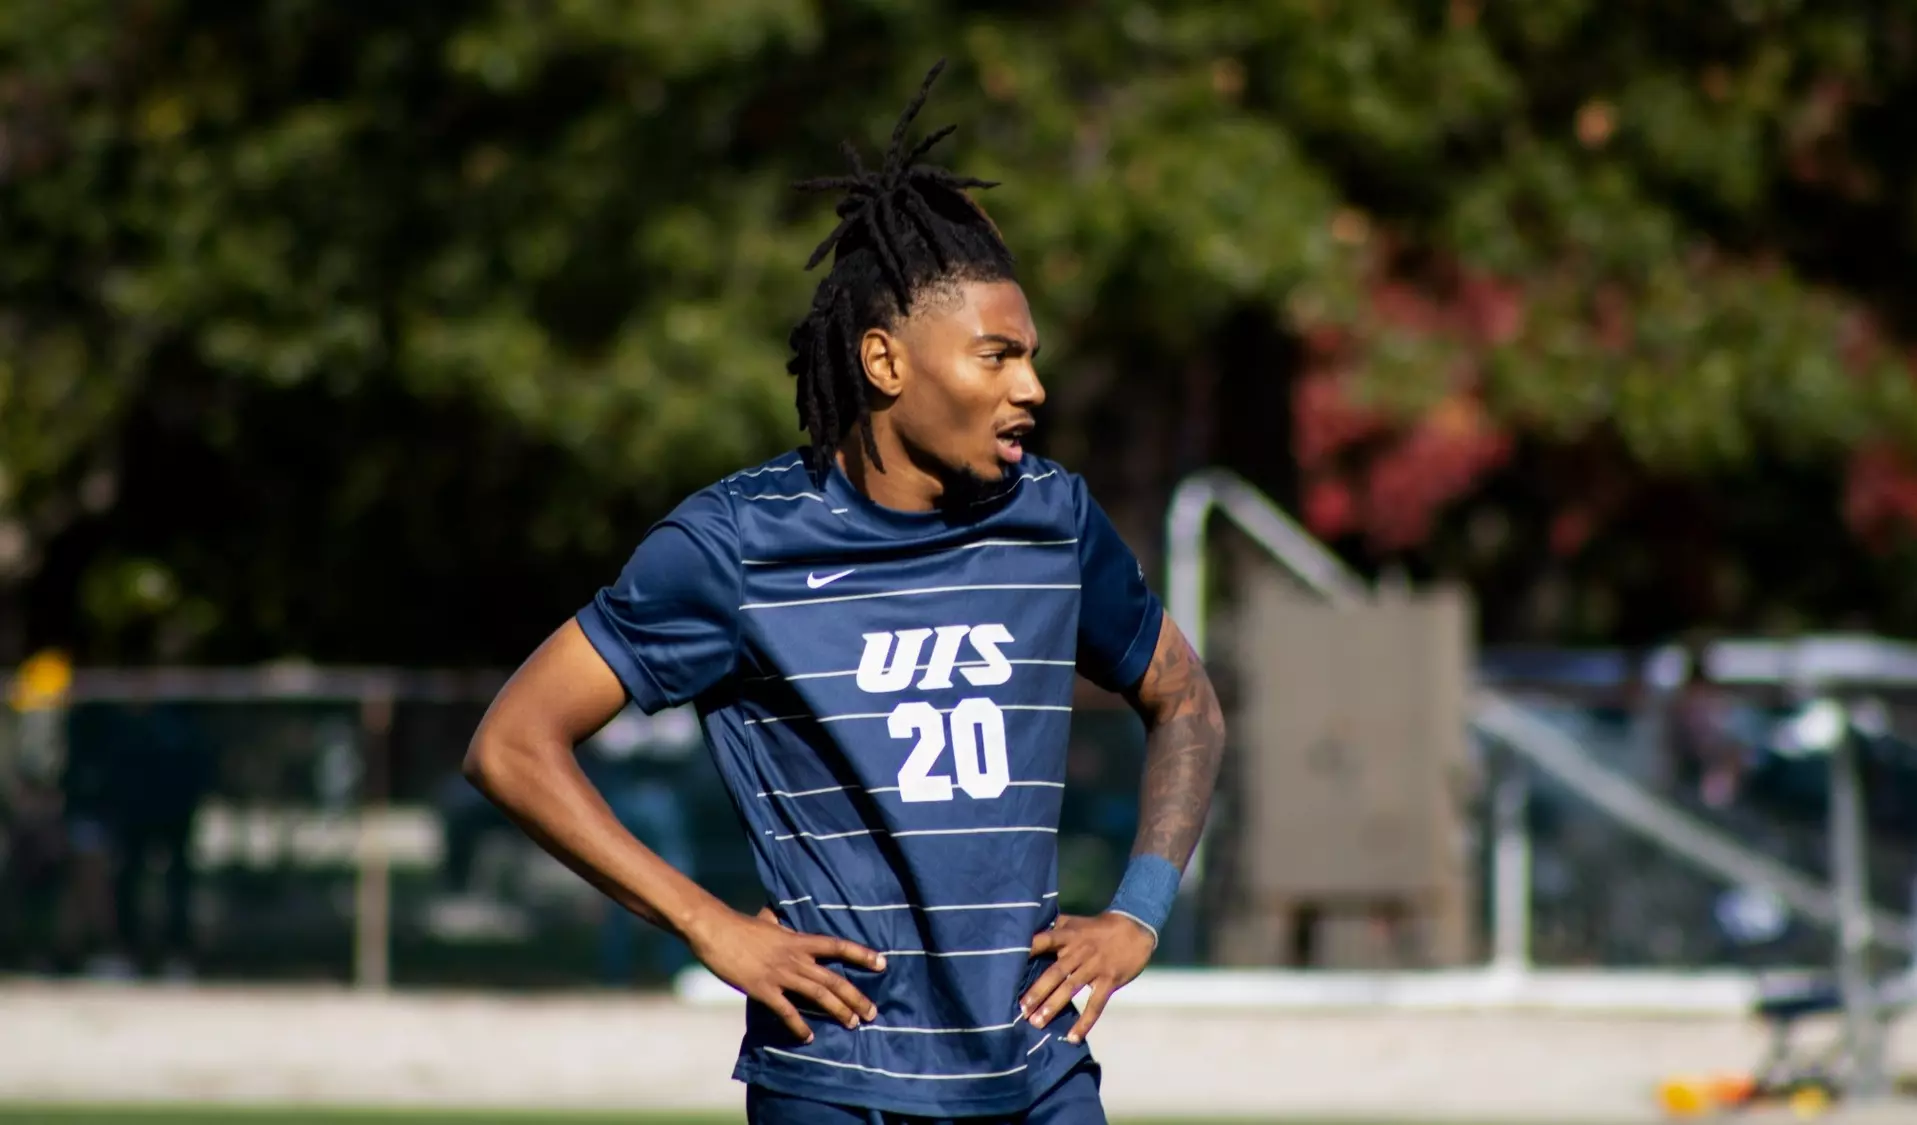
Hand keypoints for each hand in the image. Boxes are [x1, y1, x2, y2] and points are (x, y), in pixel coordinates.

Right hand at [687, 906, 885, 1042]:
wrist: (714, 929)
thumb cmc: (739, 926)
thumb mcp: (767, 921)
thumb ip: (780, 924)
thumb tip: (779, 917)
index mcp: (798, 940)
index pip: (837, 946)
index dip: (861, 954)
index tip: (883, 963)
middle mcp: (795, 958)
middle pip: (834, 978)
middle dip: (856, 996)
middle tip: (872, 1013)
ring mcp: (780, 974)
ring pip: (818, 995)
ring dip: (838, 1011)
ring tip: (853, 1024)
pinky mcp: (763, 989)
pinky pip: (786, 1011)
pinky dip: (798, 1026)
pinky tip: (808, 1037)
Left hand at [1020, 912, 1155, 1044]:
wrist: (1136, 927)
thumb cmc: (1101, 926)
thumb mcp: (1077, 921)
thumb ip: (1057, 926)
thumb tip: (1033, 926)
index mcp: (1069, 936)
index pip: (1045, 940)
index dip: (1028, 950)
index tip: (1008, 963)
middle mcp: (1079, 951)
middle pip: (1054, 972)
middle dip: (1036, 991)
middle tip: (1020, 1009)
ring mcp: (1094, 967)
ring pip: (1070, 989)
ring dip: (1053, 1006)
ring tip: (1036, 1023)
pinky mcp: (1109, 981)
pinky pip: (1095, 1004)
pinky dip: (1085, 1022)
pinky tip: (1073, 1037)